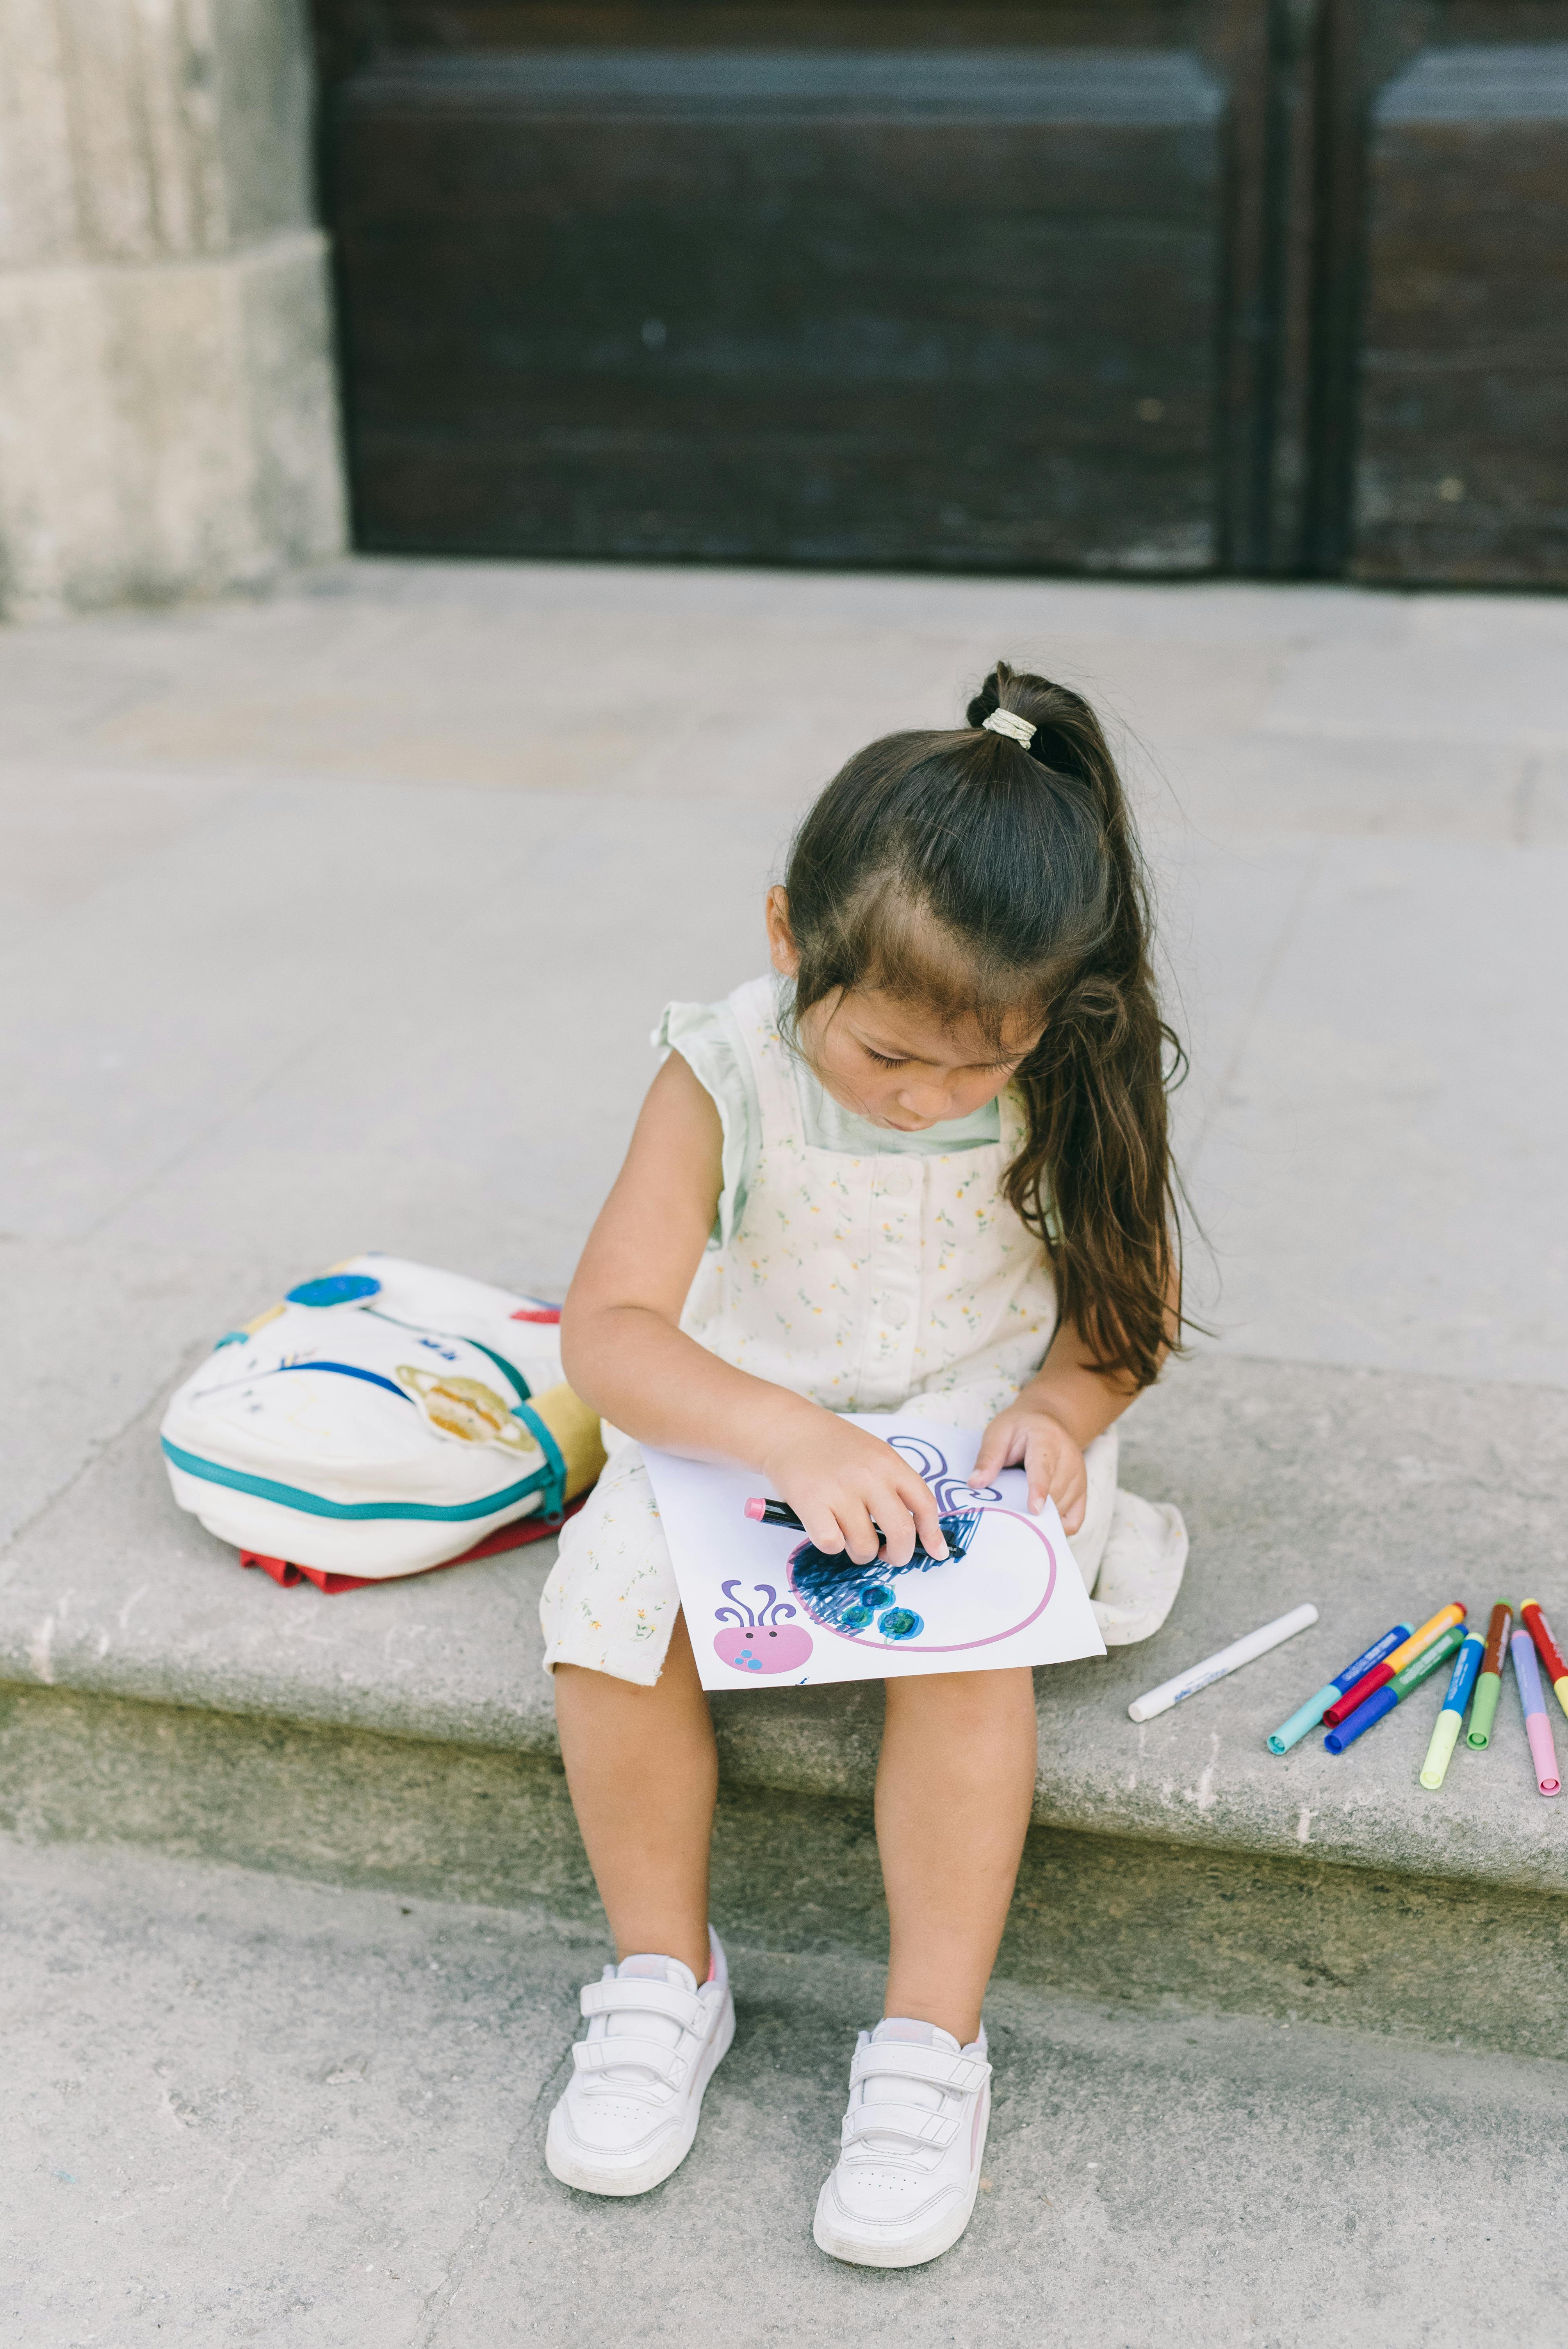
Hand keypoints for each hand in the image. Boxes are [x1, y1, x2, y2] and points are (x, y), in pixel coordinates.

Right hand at [759, 1410, 947, 1567]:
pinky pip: (832, 1545)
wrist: (788, 1429)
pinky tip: (827, 1528)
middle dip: (899, 1555)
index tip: (937, 1553)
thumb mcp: (873, 1455)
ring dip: (861, 1553)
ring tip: (850, 1536)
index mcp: (889, 1462)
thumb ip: (893, 1486)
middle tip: (888, 1555)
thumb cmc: (833, 1447)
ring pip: (865, 1546)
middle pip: (901, 1532)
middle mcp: (869, 1476)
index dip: (933, 1535)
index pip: (924, 1505)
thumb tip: (916, 1533)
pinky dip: (832, 1545)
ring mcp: (839, 1490)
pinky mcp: (810, 1503)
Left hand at [969, 1406, 1087, 1532]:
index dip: (1039, 1490)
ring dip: (1042, 1517)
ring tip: (1021, 1511)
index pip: (1044, 1469)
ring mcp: (1079, 1476)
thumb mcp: (998, 1432)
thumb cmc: (1020, 1427)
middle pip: (1054, 1494)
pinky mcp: (1083, 1491)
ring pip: (1063, 1509)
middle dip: (1031, 1509)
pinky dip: (1057, 1525)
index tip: (1034, 1509)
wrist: (1048, 1421)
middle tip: (1007, 1515)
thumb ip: (988, 1457)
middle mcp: (1069, 1458)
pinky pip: (1073, 1520)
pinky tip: (1040, 1518)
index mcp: (1046, 1440)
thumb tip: (975, 1483)